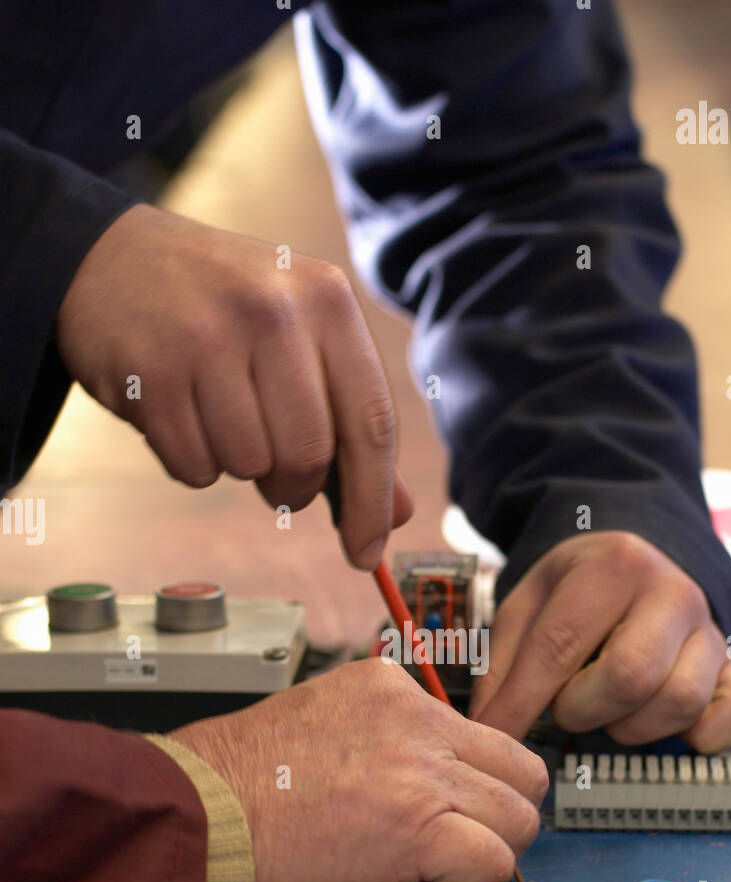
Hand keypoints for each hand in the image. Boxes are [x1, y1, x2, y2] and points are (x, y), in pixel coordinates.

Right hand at [55, 203, 412, 568]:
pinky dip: (191, 462)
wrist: (112, 258)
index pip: (371, 423)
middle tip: (274, 471)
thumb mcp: (301, 339)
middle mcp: (273, 312)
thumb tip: (395, 514)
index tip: (366, 552)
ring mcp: (208, 338)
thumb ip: (352, 424)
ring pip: (249, 466)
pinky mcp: (153, 372)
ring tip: (217, 415)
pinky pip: (194, 468)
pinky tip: (179, 413)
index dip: (372, 501)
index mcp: (327, 301)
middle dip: (293, 486)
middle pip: (309, 456)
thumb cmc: (224, 310)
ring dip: (237, 466)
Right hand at [170, 659, 547, 881]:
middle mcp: (416, 719)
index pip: (485, 736)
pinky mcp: (416, 825)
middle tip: (460, 846)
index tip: (455, 813)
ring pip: (519, 819)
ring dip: (489, 854)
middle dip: (500, 819)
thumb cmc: (236, 781)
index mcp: (391, 687)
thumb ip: (381, 733)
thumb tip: (425, 774)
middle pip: (522, 774)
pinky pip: (493, 863)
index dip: (478, 787)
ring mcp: (420, 771)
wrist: (196, 811)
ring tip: (438, 869)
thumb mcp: (317, 717)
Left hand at [469, 532, 730, 750]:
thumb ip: (501, 663)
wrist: (635, 564)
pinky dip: (702, 738)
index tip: (496, 735)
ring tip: (608, 711)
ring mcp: (712, 633)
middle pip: (630, 677)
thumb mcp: (525, 606)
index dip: (522, 701)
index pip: (562, 646)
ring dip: (630, 727)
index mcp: (614, 567)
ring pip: (678, 703)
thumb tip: (488, 727)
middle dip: (582, 709)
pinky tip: (664, 728)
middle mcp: (674, 594)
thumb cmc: (574, 593)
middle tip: (566, 707)